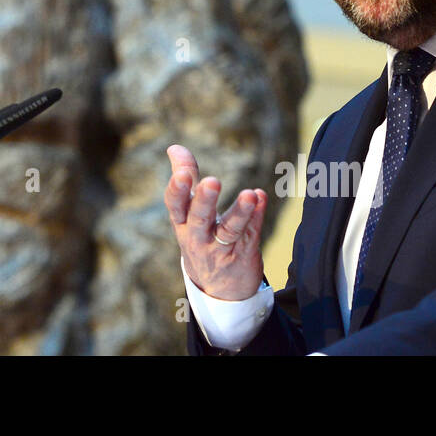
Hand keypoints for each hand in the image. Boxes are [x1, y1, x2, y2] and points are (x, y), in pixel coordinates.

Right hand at [165, 143, 267, 301]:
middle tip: (212, 182)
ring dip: (240, 211)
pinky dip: (257, 216)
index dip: (177, 191)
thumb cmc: (200, 237)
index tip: (183, 174)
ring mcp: (221, 249)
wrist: (218, 288)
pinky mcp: (243, 254)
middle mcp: (199, 237)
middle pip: (200, 219)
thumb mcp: (187, 212)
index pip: (175, 206)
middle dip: (205, 201)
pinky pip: (251, 233)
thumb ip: (184, 176)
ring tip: (250, 194)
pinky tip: (262, 198)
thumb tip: (174, 147)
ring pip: (230, 231)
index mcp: (183, 223)